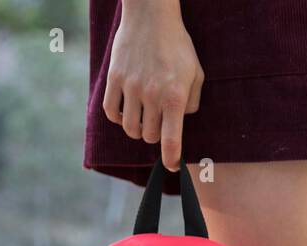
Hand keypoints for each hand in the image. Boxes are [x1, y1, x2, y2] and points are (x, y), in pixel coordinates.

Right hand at [103, 0, 203, 170]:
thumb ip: (192, 102)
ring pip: (129, 128)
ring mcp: (130, 87)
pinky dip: (118, 117)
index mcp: (174, 97)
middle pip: (148, 136)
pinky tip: (126, 110)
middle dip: (154, 136)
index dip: (171, 159)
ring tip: (143, 118)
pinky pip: (110, 111)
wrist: (151, 17)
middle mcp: (151, 95)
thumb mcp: (196, 74)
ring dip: (137, 129)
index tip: (171, 167)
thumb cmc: (178, 46)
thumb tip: (182, 121)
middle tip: (158, 124)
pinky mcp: (114, 78)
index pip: (171, 140)